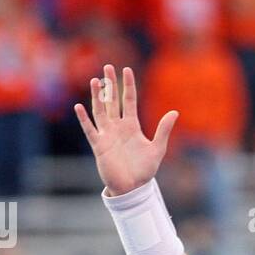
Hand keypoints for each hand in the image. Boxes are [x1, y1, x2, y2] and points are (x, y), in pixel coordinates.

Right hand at [74, 64, 177, 196]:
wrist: (133, 188)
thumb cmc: (145, 170)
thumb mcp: (158, 148)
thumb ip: (164, 130)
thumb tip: (175, 112)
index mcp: (132, 126)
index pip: (129, 100)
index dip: (128, 85)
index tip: (127, 70)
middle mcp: (118, 127)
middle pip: (112, 101)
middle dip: (110, 84)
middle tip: (108, 67)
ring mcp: (107, 135)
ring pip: (100, 111)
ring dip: (97, 96)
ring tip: (94, 81)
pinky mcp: (99, 145)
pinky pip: (90, 129)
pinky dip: (84, 119)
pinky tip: (79, 107)